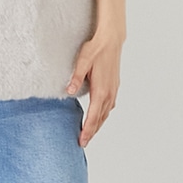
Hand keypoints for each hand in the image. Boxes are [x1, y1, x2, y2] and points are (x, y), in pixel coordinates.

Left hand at [66, 32, 122, 147]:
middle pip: (101, 119)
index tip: (82, 140)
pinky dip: (103, 115)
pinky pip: (109, 106)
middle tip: (83, 143)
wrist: (112, 39)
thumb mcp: (83, 61)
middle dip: (92, 132)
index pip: (93, 116)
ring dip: (99, 124)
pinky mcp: (114, 86)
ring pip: (106, 113)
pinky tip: (100, 116)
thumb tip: (68, 90)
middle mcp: (109, 93)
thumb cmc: (96, 49)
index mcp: (101, 90)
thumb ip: (76, 77)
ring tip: (90, 133)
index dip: (88, 130)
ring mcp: (113, 90)